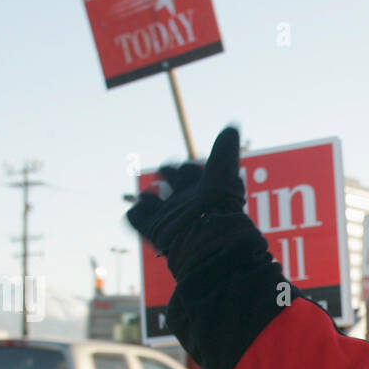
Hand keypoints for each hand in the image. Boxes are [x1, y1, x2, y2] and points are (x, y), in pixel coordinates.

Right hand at [126, 125, 245, 256]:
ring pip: (154, 202)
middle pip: (173, 183)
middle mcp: (186, 204)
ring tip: (152, 195)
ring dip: (148, 194)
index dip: (187, 168)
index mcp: (202, 191)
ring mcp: (169, 218)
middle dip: (168, 173)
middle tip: (167, 173)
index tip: (187, 169)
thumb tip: (232, 126)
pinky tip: (145, 208)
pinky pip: (135, 219)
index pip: (190, 173)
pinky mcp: (154, 231)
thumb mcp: (223, 176)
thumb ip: (225, 152)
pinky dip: (135, 212)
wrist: (209, 242)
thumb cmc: (219, 209)